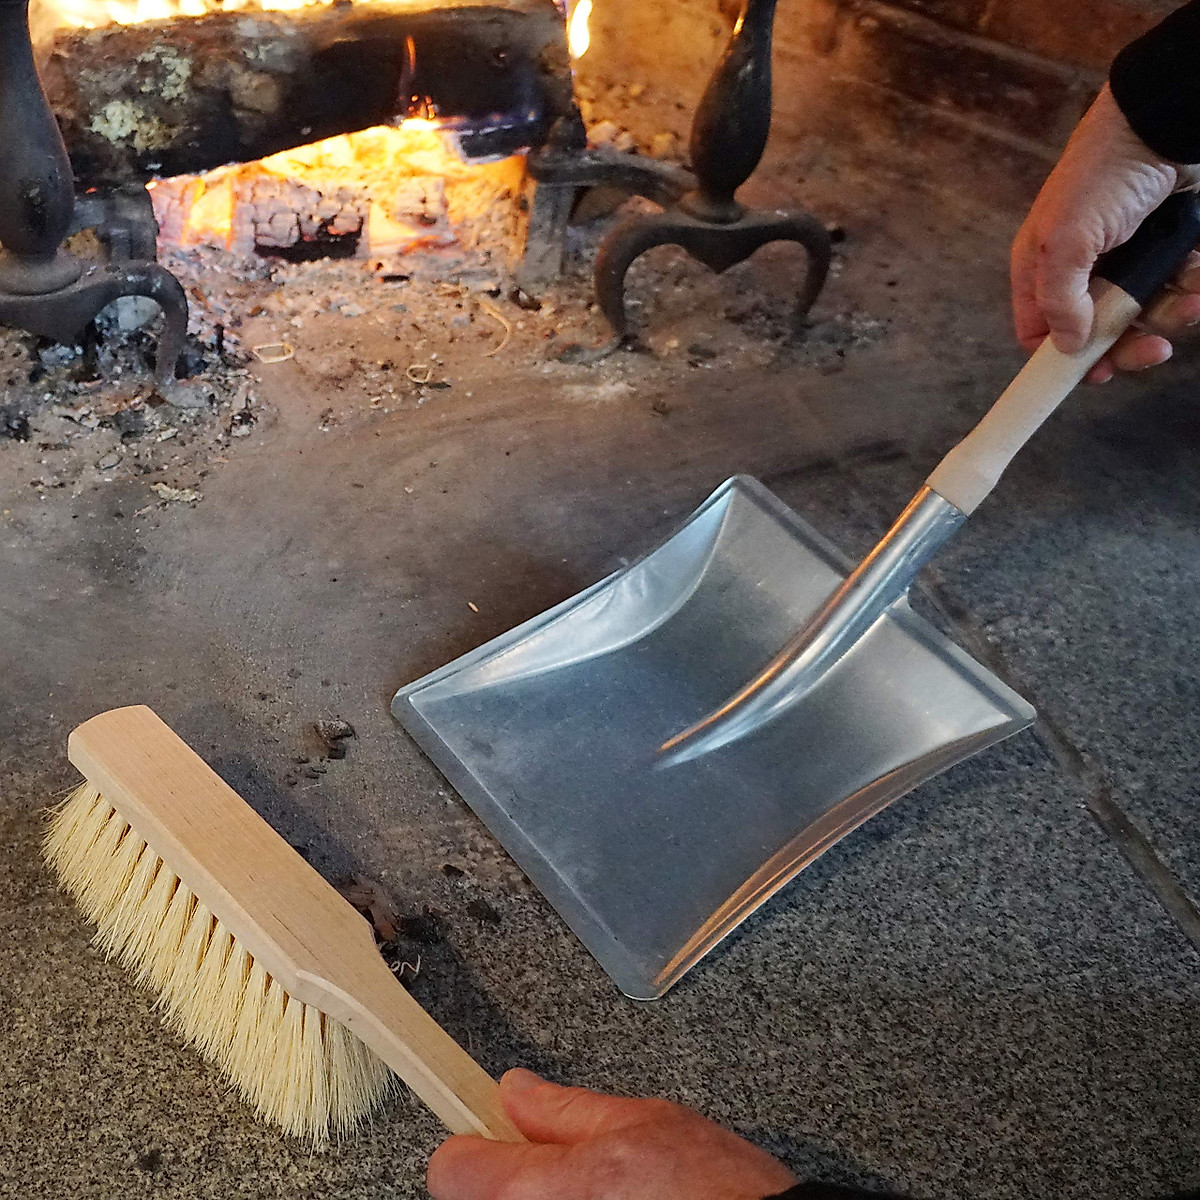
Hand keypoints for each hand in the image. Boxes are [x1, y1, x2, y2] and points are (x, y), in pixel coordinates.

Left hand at [427, 1069, 797, 1199]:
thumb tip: (514, 1091)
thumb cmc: (717, 1192)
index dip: (475, 1146)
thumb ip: (567, 1109)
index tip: (496, 1138)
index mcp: (544, 1192)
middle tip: (571, 1171)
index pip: (451, 1171)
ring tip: (606, 1197)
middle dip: (520, 1179)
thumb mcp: (643, 1120)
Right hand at [1011, 83, 1199, 381]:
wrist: (1165, 122)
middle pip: (1099, 334)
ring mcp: (1127, 261)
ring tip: (1193, 297)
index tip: (1095, 374)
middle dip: (1130, 344)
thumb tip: (1068, 347)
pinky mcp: (1166, 250)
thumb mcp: (1065, 241)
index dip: (1063, 359)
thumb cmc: (1104, 177)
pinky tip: (1199, 274)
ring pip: (1146, 313)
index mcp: (1043, 269)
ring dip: (1174, 314)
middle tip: (1156, 348)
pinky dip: (1193, 287)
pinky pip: (1179, 287)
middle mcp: (1083, 271)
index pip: (1040, 333)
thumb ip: (1058, 301)